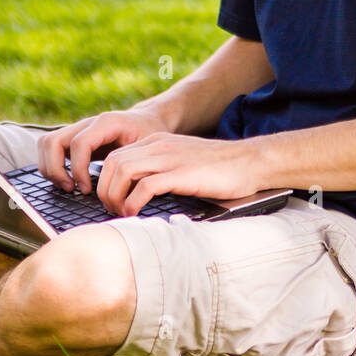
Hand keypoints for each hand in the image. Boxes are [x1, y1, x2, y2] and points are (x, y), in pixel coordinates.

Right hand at [36, 106, 172, 192]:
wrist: (148, 121)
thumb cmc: (149, 135)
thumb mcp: (148, 147)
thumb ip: (135, 163)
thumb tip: (123, 192)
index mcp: (105, 122)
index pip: (79, 143)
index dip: (78, 169)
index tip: (86, 189)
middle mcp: (87, 123)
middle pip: (52, 141)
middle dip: (55, 169)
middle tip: (71, 188)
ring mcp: (78, 129)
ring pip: (46, 143)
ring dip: (50, 168)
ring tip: (68, 186)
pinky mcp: (74, 139)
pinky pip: (51, 148)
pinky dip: (52, 166)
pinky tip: (69, 181)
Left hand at [95, 133, 260, 216]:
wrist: (249, 161)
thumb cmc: (219, 168)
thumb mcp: (182, 162)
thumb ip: (161, 169)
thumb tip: (138, 192)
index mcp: (157, 142)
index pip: (116, 156)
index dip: (106, 181)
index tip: (109, 201)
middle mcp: (159, 146)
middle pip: (114, 163)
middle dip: (105, 189)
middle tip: (110, 211)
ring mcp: (170, 158)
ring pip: (123, 171)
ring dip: (115, 196)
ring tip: (120, 214)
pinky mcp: (181, 174)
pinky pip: (145, 186)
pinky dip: (133, 202)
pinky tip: (135, 214)